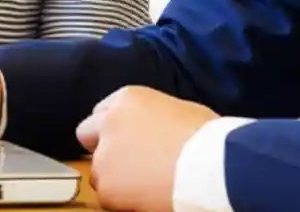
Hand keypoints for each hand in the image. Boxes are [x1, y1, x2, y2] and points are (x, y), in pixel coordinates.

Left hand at [75, 86, 217, 211]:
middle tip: (127, 165)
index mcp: (127, 99)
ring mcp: (105, 155)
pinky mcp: (107, 186)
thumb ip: (152, 118)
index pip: (102, 111)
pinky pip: (108, 197)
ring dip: (115, 178)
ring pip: (98, 170)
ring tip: (146, 184)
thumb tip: (152, 133)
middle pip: (88, 136)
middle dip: (103, 149)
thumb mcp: (177, 111)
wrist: (211, 165)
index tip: (126, 140)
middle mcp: (109, 123)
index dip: (115, 129)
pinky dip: (123, 200)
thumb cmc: (207, 138)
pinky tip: (147, 197)